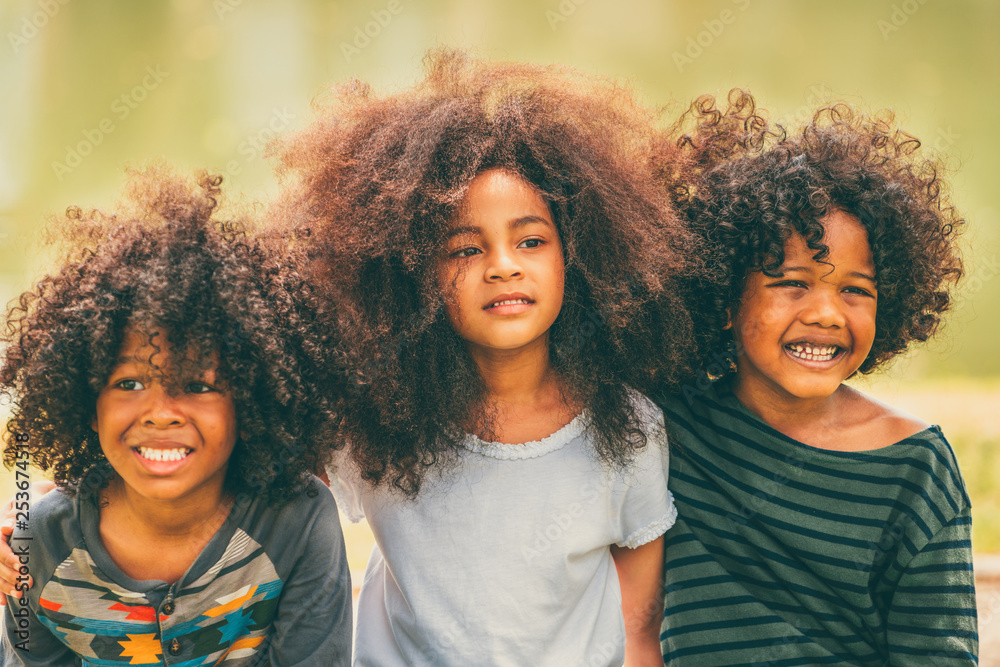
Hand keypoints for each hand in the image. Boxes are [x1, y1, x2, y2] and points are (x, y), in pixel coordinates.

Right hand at [0, 480, 55, 602]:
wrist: (23, 505)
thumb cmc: (30, 504)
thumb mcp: (24, 504)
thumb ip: (17, 516)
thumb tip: (10, 526)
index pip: (0, 549)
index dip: (10, 559)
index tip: (22, 566)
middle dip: (11, 576)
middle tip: (27, 583)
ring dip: (5, 586)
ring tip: (20, 594)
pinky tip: (4, 602)